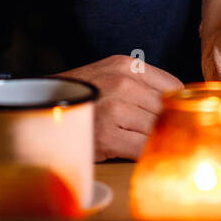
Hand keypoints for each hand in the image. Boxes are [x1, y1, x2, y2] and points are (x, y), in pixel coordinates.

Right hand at [55, 55, 183, 160]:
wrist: (40, 111)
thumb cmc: (82, 98)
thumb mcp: (110, 76)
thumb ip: (143, 85)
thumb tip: (181, 105)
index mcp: (126, 66)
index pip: (174, 87)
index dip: (176, 106)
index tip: (173, 117)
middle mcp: (122, 83)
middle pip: (168, 110)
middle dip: (166, 125)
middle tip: (158, 135)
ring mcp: (114, 109)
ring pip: (157, 130)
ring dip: (152, 141)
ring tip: (137, 142)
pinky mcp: (107, 136)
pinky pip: (143, 148)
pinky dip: (143, 155)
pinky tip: (132, 153)